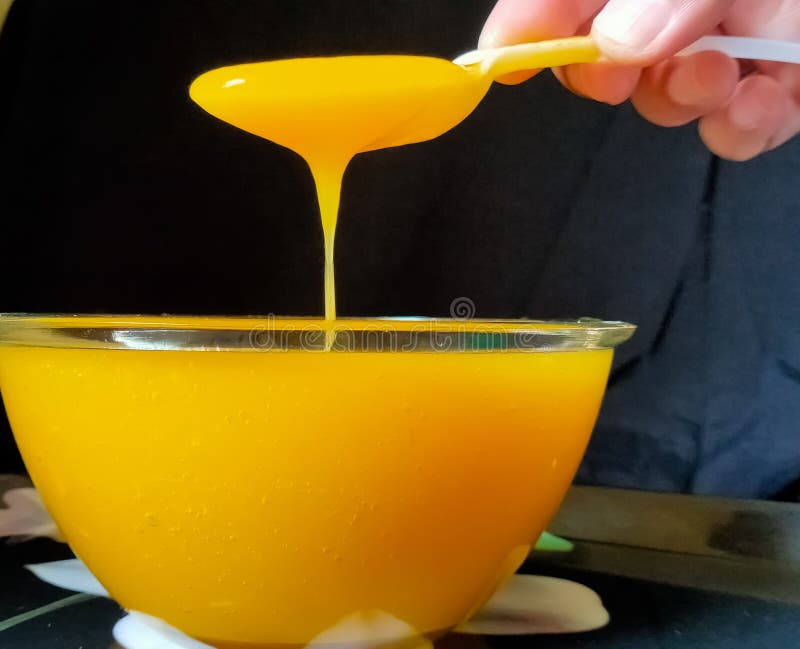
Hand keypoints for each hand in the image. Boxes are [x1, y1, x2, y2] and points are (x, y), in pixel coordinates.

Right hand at [480, 0, 799, 160]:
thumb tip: (617, 41)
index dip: (529, 20)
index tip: (501, 60)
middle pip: (609, 44)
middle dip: (610, 68)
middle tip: (621, 72)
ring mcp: (739, 34)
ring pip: (670, 91)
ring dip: (680, 98)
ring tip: (716, 78)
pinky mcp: (784, 79)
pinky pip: (741, 122)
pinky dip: (742, 127)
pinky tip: (760, 105)